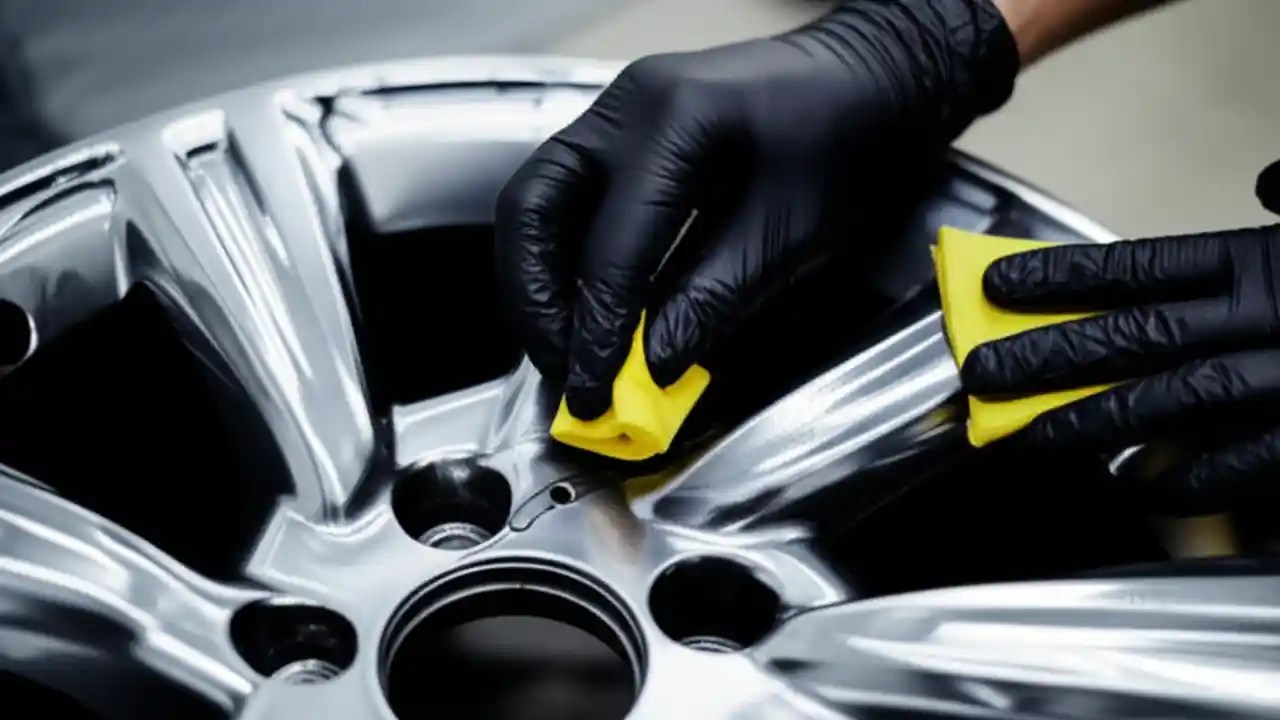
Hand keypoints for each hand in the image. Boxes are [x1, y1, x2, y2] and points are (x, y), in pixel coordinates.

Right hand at [495, 0, 1018, 417]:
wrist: (872, 81)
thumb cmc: (852, 139)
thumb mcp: (791, 234)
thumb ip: (712, 300)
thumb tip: (652, 366)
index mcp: (678, 121)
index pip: (611, 246)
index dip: (598, 328)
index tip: (596, 387)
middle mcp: (628, 106)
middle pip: (533, 208)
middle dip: (536, 301)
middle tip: (563, 368)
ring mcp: (617, 113)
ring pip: (535, 201)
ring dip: (539, 281)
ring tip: (564, 347)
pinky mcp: (620, 132)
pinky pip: (565, 197)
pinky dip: (563, 257)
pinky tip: (583, 306)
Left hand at [961, 162, 1279, 513]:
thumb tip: (1268, 183)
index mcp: (1264, 262)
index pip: (1138, 267)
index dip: (1059, 278)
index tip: (997, 286)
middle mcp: (1270, 320)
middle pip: (1134, 339)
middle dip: (1048, 359)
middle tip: (983, 374)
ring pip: (1171, 407)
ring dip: (1092, 426)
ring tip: (1029, 440)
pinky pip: (1246, 468)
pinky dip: (1192, 482)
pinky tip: (1143, 489)